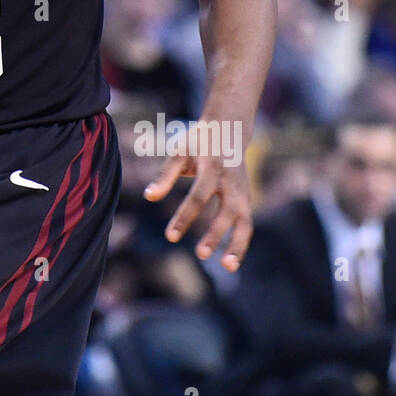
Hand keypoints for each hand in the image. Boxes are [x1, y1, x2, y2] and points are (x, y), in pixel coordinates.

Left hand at [143, 120, 253, 272]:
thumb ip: (165, 175)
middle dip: (215, 233)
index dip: (185, 217)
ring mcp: (243, 192)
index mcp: (212, 167)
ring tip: (227, 267)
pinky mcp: (246, 200)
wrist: (230, 128)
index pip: (199, 196)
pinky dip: (240, 243)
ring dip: (237, 245)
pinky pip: (246, 224)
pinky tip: (229, 261)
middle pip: (227, 211)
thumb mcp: (179, 152)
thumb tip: (149, 197)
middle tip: (200, 255)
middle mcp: (231, 182)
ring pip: (245, 222)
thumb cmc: (199, 142)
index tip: (170, 236)